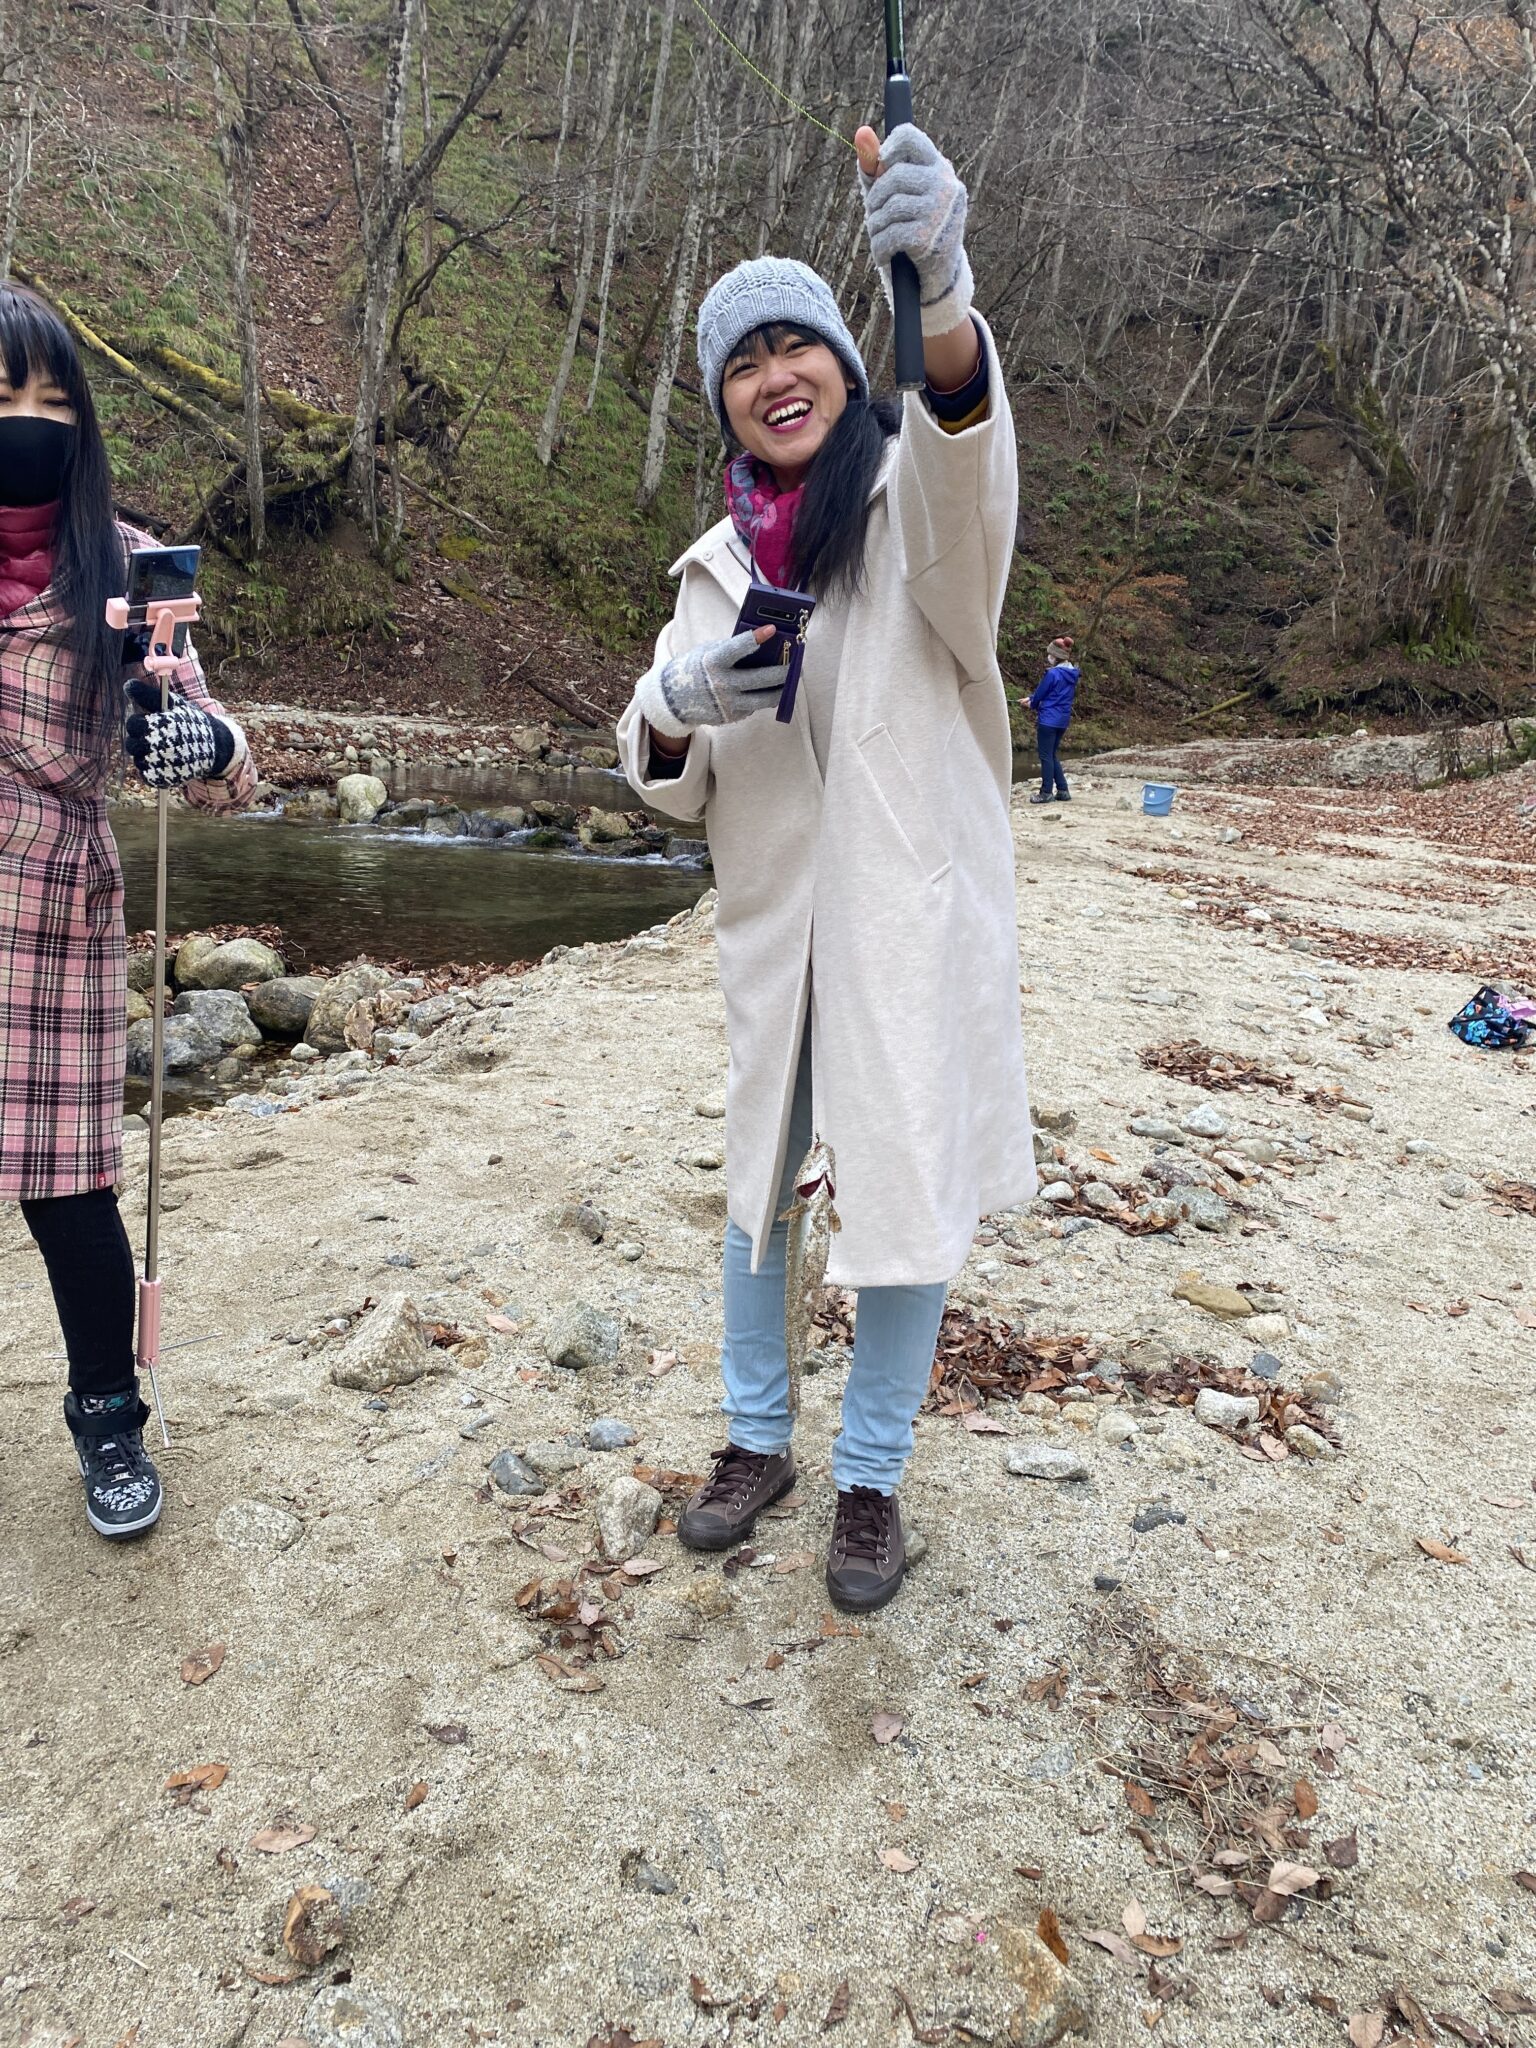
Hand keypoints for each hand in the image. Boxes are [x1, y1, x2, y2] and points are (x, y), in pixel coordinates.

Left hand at [123, 676, 235, 786]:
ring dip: (145, 753)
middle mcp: (157, 745)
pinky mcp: (161, 778)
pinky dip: (151, 768)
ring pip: (137, 758)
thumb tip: (127, 685)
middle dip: (140, 739)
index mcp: (159, 725)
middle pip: (131, 743)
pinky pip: (145, 773)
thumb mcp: (173, 703)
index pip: (133, 724)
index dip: (139, 722)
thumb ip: (148, 695)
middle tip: (155, 737)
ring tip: (161, 749)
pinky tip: (163, 760)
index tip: (150, 722)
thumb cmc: (190, 721)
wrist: (213, 747)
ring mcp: (159, 764)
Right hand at [635, 625, 779, 738]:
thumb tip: (761, 643)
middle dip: (783, 670)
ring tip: (790, 681)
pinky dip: (763, 697)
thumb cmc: (694, 669)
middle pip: (762, 678)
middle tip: (795, 664)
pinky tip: (768, 690)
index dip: (757, 637)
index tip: (772, 629)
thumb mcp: (707, 652)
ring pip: (766, 698)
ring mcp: (729, 703)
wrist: (674, 700)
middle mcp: (723, 684)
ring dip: (782, 689)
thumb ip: (730, 648)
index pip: (738, 648)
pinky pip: (755, 705)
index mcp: (713, 662)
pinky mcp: (733, 716)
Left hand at [855, 122, 972, 337]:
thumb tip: (861, 133)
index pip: (908, 137)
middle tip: (875, 216)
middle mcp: (945, 185)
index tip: (882, 171)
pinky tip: (883, 255)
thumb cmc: (915, 227)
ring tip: (880, 237)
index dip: (887, 150)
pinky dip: (879, 248)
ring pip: (887, 208)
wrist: (939, 277)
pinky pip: (889, 235)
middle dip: (874, 200)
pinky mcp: (928, 239)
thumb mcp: (898, 195)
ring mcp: (939, 212)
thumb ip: (877, 167)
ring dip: (875, 227)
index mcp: (940, 167)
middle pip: (891, 177)